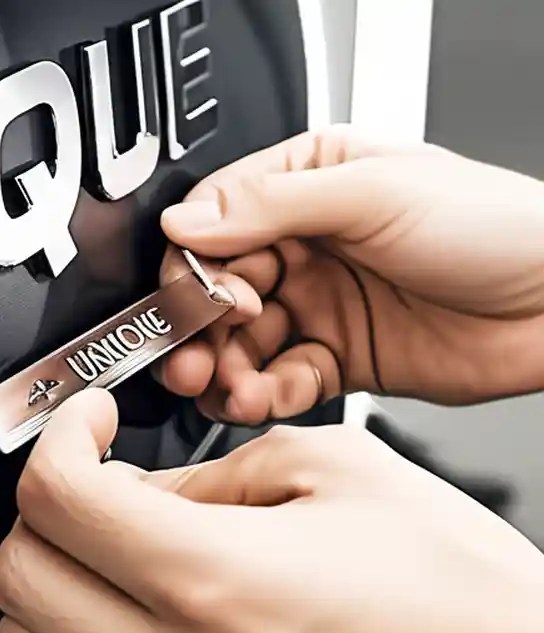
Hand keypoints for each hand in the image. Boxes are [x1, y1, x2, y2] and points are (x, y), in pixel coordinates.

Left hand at [0, 389, 543, 632]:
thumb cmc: (460, 596)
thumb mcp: (335, 473)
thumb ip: (209, 470)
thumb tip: (133, 482)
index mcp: (213, 578)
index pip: (55, 498)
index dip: (59, 436)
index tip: (89, 422)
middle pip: (15, 577)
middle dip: (41, 507)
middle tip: (93, 476)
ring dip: (52, 580)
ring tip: (114, 546)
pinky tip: (144, 605)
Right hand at [157, 125, 543, 423]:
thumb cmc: (495, 224)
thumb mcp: (373, 194)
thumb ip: (270, 206)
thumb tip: (185, 221)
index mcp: (304, 185)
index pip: (213, 226)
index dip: (198, 270)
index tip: (207, 300)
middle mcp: (304, 244)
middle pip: (217, 293)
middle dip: (200, 332)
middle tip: (197, 360)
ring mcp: (321, 304)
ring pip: (241, 344)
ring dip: (226, 371)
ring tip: (231, 389)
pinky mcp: (341, 358)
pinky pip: (280, 382)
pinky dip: (265, 396)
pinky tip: (264, 399)